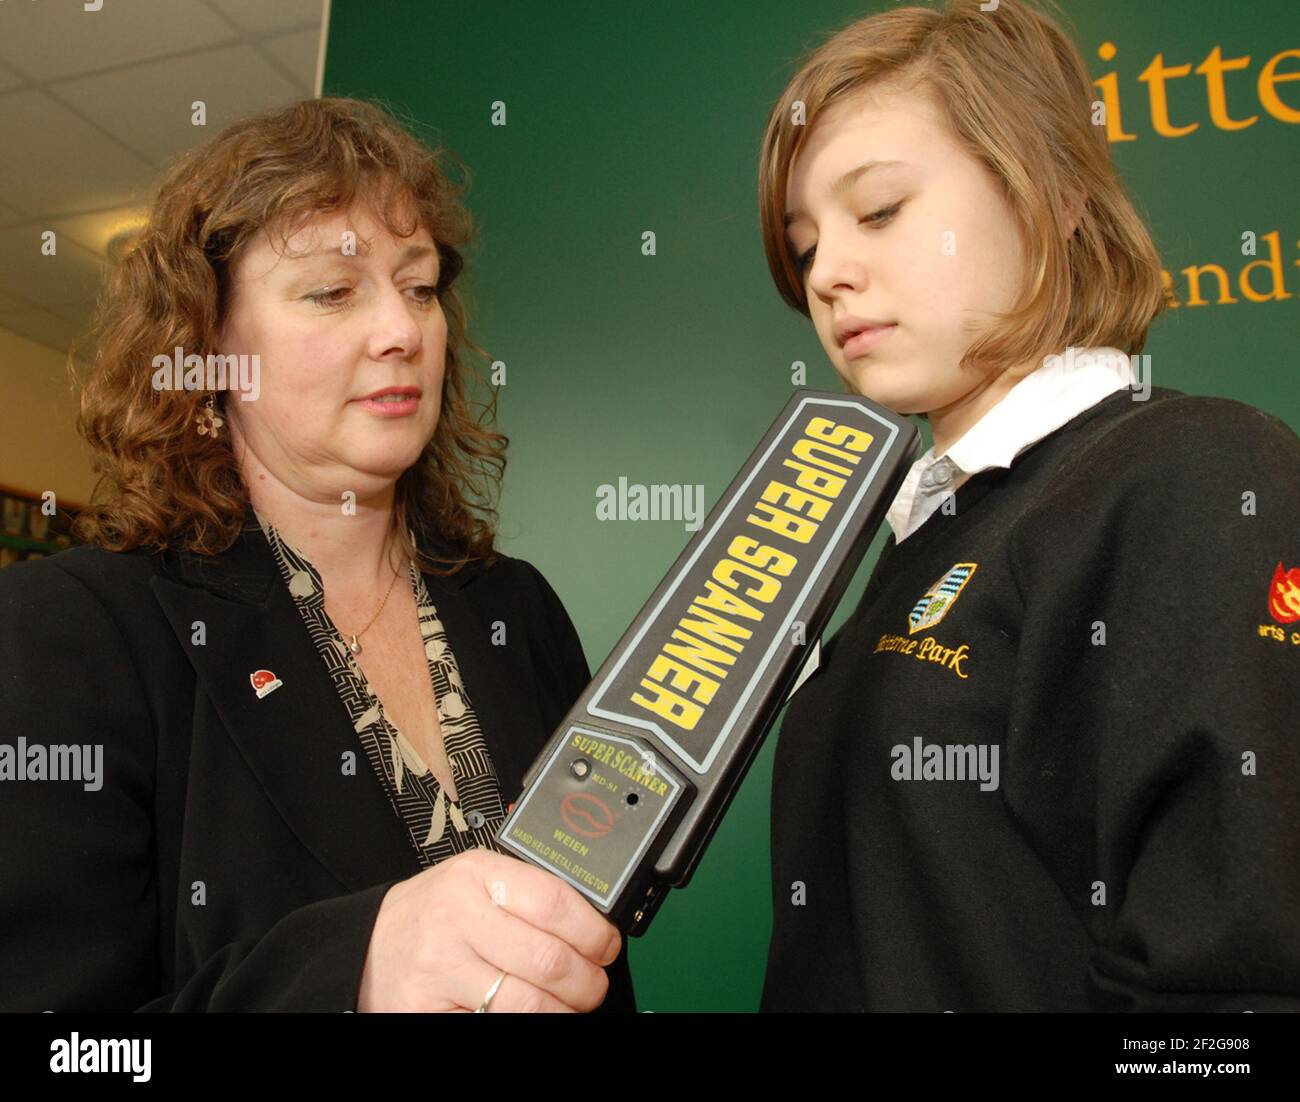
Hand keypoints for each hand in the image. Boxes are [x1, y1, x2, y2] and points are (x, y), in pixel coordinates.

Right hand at [356, 848, 621, 1011]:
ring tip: (568, 1007)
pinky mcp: (427, 1010)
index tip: (607, 947)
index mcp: (477, 876)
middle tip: (593, 986)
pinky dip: (526, 1026)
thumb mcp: (478, 882)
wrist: (368, 945)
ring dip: (563, 1012)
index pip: (556, 903)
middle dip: (587, 982)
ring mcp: (440, 967)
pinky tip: (531, 1017)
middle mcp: (456, 918)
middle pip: (549, 960)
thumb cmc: (435, 913)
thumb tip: (595, 921)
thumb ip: (528, 893)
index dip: (594, 932)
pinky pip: (493, 1026)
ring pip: (529, 1004)